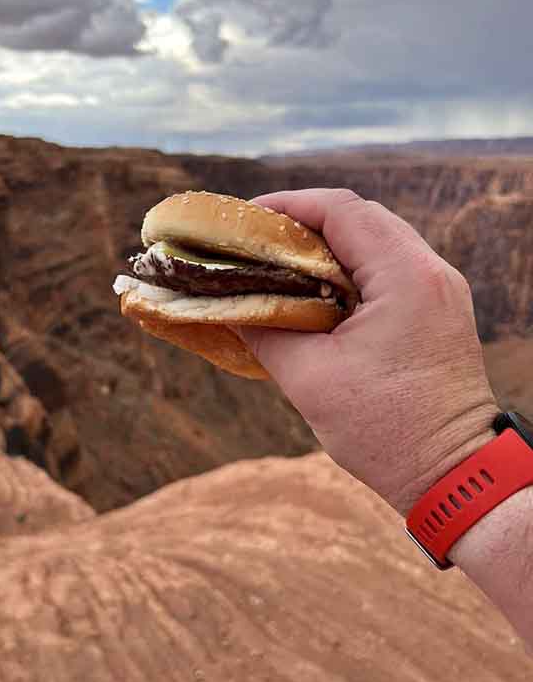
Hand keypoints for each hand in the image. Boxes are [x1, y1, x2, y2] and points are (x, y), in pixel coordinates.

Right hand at [235, 189, 498, 514]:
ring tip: (281, 265)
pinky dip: (351, 270)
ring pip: (377, 241)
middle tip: (257, 242)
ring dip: (329, 247)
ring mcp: (441, 291)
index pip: (342, 210)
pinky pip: (391, 269)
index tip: (247, 219)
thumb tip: (227, 305)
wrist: (455, 475)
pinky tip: (317, 292)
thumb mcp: (310, 380)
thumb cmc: (387, 432)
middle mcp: (432, 272)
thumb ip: (265, 331)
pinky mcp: (439, 311)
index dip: (288, 206)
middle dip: (304, 223)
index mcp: (406, 277)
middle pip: (361, 218)